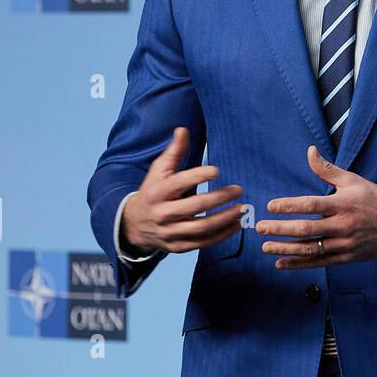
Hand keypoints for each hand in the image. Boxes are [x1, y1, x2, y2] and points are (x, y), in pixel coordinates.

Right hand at [121, 127, 244, 254]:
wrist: (134, 225)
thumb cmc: (153, 192)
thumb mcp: (158, 171)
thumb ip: (173, 152)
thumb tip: (183, 130)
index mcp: (157, 192)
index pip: (179, 183)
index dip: (198, 176)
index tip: (217, 170)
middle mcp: (163, 213)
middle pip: (194, 206)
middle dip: (219, 198)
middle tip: (238, 189)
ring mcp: (170, 232)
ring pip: (201, 227)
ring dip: (225, 218)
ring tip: (242, 208)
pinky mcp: (178, 246)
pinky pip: (203, 243)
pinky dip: (222, 235)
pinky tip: (237, 224)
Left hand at [256, 146, 376, 267]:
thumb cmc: (373, 199)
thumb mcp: (352, 180)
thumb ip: (327, 169)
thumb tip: (309, 151)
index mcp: (343, 204)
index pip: (311, 205)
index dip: (289, 206)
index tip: (271, 206)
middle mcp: (342, 225)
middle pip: (306, 230)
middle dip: (280, 229)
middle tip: (260, 228)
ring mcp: (344, 244)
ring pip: (310, 249)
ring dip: (285, 249)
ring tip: (265, 247)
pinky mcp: (345, 257)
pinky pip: (318, 262)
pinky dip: (298, 264)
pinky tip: (281, 262)